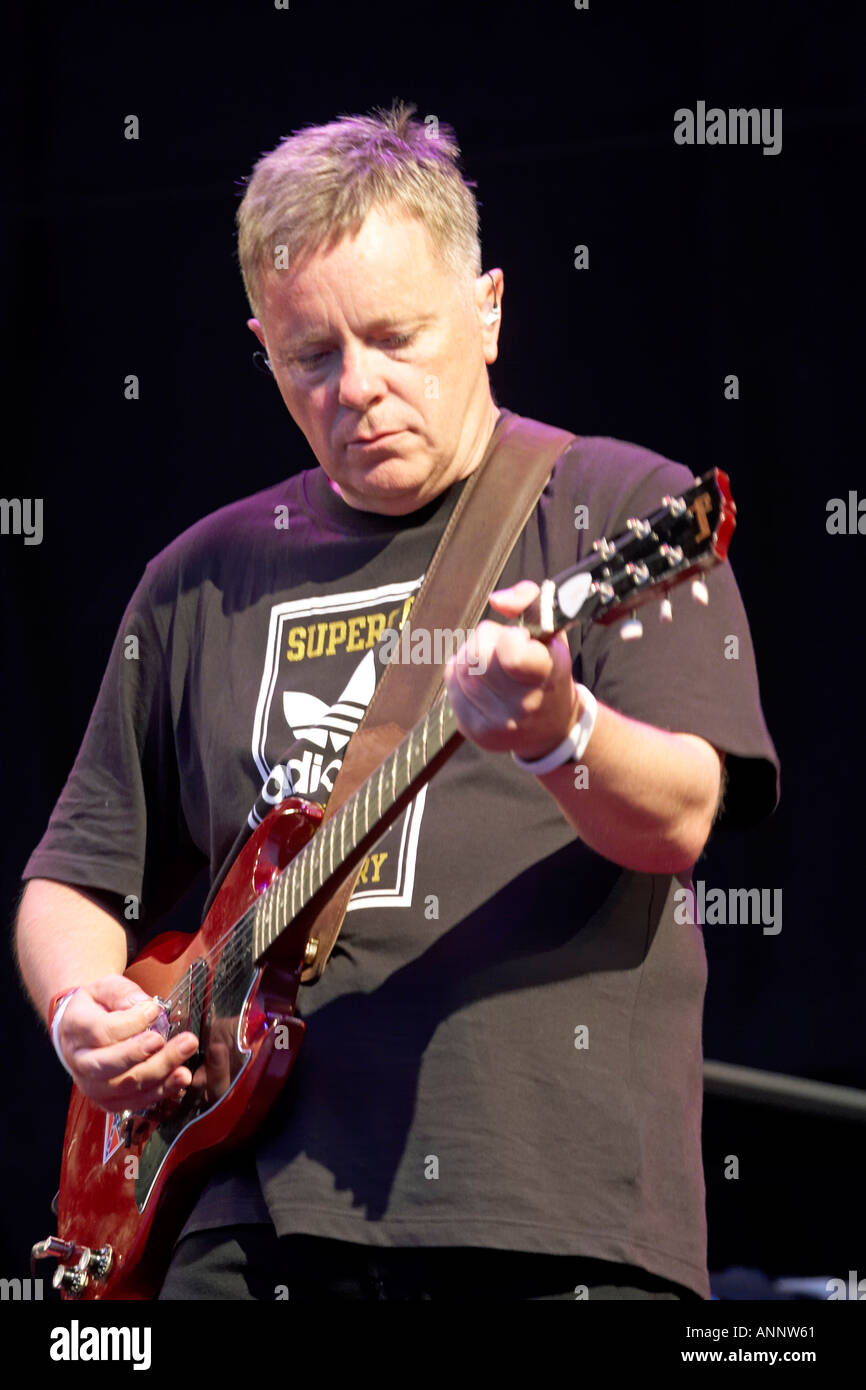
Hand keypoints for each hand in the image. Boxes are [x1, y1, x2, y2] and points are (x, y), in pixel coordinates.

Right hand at [55, 975, 198, 1113]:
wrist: (83, 1031)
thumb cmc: (98, 1007)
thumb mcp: (105, 988)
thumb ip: (123, 993)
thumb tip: (145, 1006)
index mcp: (76, 1029)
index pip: (100, 1032)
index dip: (129, 1023)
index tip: (154, 1010)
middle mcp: (80, 1061)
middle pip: (109, 1065)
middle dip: (142, 1054)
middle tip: (170, 1041)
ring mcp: (92, 1085)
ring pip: (124, 1086)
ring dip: (159, 1075)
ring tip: (184, 1065)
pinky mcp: (109, 1100)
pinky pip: (135, 1102)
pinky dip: (160, 1092)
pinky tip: (179, 1080)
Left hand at [445, 580, 579, 761]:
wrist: (551, 728)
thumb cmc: (549, 670)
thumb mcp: (552, 632)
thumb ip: (529, 600)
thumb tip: (496, 600)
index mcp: (548, 676)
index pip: (512, 654)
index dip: (508, 637)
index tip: (520, 639)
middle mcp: (523, 705)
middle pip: (477, 656)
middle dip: (485, 640)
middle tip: (502, 647)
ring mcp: (497, 722)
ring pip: (460, 668)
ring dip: (471, 657)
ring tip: (492, 664)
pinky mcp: (474, 731)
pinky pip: (451, 685)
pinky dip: (460, 675)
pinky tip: (480, 680)